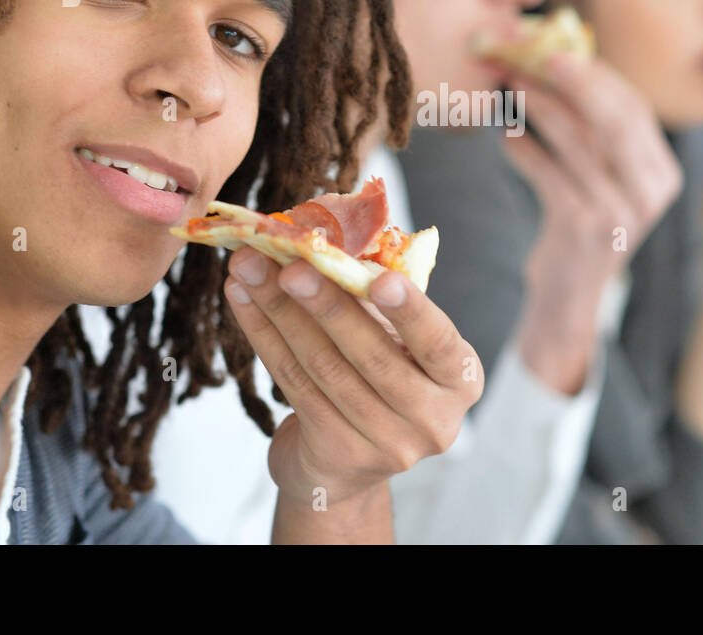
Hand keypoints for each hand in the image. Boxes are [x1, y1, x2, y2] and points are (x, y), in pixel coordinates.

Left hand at [222, 249, 483, 507]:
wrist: (351, 461)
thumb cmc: (382, 373)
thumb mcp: (401, 339)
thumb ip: (381, 299)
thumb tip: (329, 241)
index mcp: (460, 379)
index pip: (437, 343)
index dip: (410, 312)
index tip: (380, 280)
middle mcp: (432, 419)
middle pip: (370, 355)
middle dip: (325, 303)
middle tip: (290, 263)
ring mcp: (386, 445)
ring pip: (324, 368)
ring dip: (280, 311)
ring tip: (249, 268)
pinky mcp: (337, 455)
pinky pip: (293, 385)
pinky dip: (263, 336)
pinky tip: (243, 299)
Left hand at [502, 53, 682, 289]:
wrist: (568, 295)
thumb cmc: (581, 223)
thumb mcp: (603, 179)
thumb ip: (596, 134)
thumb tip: (565, 64)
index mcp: (662, 176)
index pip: (635, 111)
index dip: (599, 76)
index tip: (563, 51)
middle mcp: (649, 194)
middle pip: (614, 121)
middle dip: (577, 83)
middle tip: (540, 58)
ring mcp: (619, 213)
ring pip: (578, 143)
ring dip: (543, 108)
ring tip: (514, 88)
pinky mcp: (583, 228)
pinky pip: (549, 174)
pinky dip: (525, 150)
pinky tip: (506, 136)